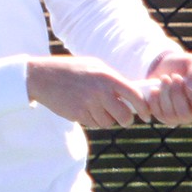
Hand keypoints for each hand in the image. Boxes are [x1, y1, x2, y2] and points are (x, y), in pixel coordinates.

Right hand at [26, 55, 151, 128]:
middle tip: (123, 118)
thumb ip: (113, 79)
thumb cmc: (72, 70)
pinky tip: (85, 109)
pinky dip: (93, 120)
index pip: (134, 95)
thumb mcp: (95, 66)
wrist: (43, 77)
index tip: (148, 115)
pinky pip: (94, 124)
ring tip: (97, 107)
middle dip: (126, 119)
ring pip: (109, 122)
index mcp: (107, 77)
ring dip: (106, 119)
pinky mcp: (79, 114)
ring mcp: (89, 104)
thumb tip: (133, 92)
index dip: (144, 107)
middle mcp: (100, 91)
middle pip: (125, 115)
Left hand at [145, 51, 191, 126]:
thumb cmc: (185, 65)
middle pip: (185, 114)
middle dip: (177, 94)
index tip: (190, 88)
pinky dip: (154, 100)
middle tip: (175, 77)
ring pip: (170, 115)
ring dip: (165, 94)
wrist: (165, 66)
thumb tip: (191, 88)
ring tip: (165, 78)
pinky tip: (155, 89)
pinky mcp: (162, 116)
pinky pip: (157, 114)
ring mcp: (178, 118)